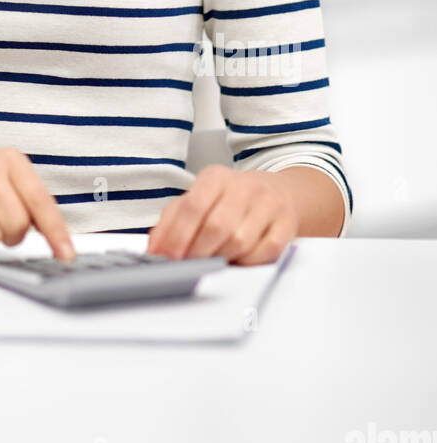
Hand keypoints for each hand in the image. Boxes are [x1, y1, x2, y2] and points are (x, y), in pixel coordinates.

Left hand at [145, 165, 298, 264]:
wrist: (277, 193)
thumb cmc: (229, 201)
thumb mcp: (198, 200)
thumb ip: (172, 220)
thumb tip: (155, 247)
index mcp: (216, 176)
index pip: (192, 207)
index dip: (176, 236)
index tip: (165, 257)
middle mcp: (244, 186)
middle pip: (216, 227)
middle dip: (197, 252)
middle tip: (187, 266)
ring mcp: (268, 204)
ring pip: (240, 241)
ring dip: (221, 258)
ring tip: (212, 262)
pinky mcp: (287, 224)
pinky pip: (265, 252)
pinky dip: (248, 262)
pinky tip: (238, 260)